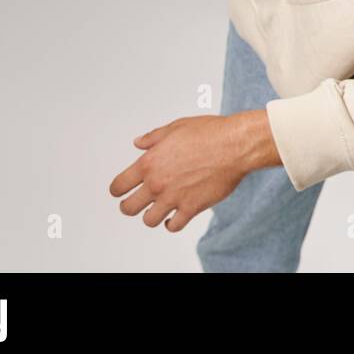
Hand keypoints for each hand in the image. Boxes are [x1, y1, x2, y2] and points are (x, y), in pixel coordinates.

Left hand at [108, 112, 277, 232]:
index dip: (118, 189)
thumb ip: (153, 138)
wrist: (235, 145)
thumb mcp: (176, 127)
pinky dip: (172, 223)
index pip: (118, 186)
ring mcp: (173, 198)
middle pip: (128, 208)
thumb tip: (138, 143)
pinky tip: (175, 216)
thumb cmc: (210, 133)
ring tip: (158, 210)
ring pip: (149, 220)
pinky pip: (173, 226)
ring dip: (152, 215)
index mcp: (149, 163)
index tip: (121, 190)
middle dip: (130, 206)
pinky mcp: (191, 208)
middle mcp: (157, 183)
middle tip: (136, 203)